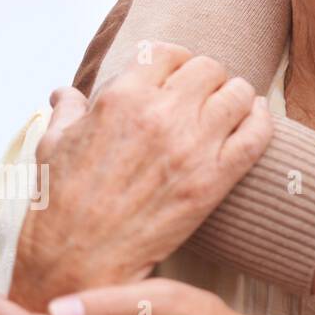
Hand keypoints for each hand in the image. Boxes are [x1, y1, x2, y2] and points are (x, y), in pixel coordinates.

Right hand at [11, 43, 271, 307]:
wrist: (77, 260)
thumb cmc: (60, 203)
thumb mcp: (53, 146)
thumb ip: (68, 111)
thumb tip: (65, 93)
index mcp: (122, 98)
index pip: (170, 54)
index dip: (176, 64)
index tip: (176, 79)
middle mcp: (161, 115)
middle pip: (210, 68)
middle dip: (207, 79)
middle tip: (202, 97)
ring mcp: (192, 146)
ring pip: (239, 93)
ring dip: (236, 97)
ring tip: (228, 110)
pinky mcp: (214, 179)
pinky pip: (258, 134)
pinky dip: (262, 121)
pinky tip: (254, 120)